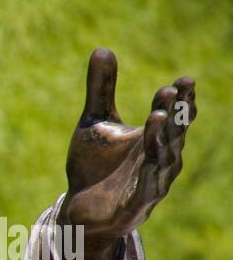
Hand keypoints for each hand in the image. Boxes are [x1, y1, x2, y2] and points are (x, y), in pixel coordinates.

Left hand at [59, 48, 195, 259]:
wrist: (78, 210)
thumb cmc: (92, 166)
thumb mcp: (94, 122)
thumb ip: (101, 89)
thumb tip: (101, 48)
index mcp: (153, 138)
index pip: (173, 116)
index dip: (180, 100)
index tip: (182, 80)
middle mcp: (159, 159)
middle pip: (172, 134)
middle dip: (174, 113)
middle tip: (173, 91)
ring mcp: (150, 184)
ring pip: (161, 159)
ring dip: (162, 138)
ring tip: (159, 115)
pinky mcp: (136, 205)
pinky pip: (146, 189)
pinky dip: (149, 175)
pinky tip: (149, 160)